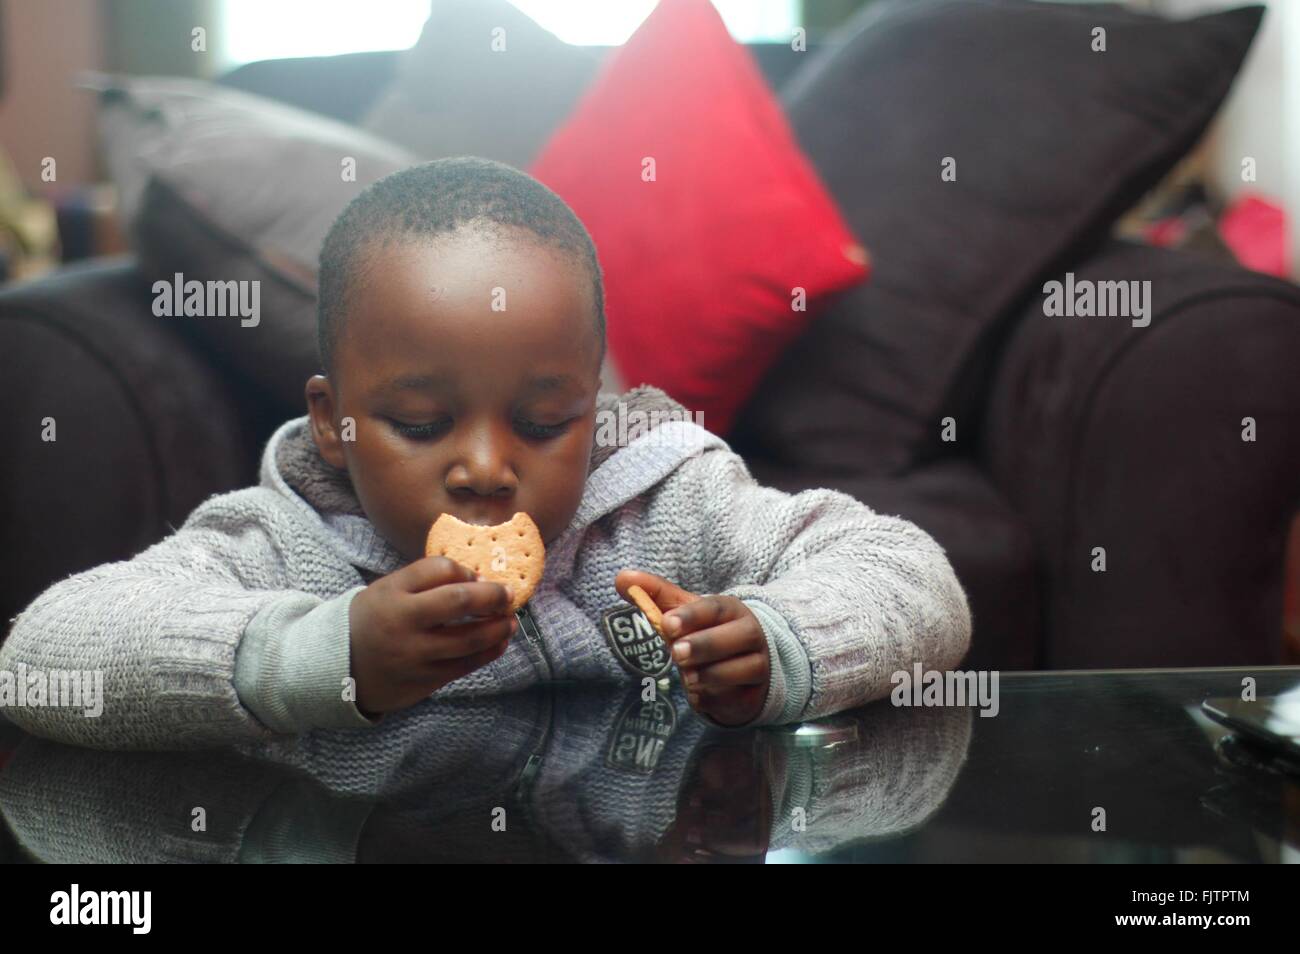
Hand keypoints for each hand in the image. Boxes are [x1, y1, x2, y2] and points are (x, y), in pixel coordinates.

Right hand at [349, 556, 516, 714]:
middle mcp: (403, 624)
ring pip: (468, 640)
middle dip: (491, 596)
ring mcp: (415, 656)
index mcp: (393, 595)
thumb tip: (475, 577)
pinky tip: (499, 643)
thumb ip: (425, 579)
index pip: (438, 570)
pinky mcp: (425, 681)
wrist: (340, 666)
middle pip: (457, 602)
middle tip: (509, 594)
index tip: (478, 576)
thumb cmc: (374, 619)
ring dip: (497, 628)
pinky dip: (488, 653)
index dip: (465, 570)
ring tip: (510, 621)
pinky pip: (464, 666)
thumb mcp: (388, 590)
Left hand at [615, 569, 769, 726]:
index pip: (716, 608)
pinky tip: (699, 694)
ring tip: (688, 678)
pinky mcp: (755, 694)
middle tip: (676, 654)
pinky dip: (714, 699)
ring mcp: (758, 665)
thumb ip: (655, 594)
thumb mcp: (683, 613)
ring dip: (710, 675)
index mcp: (731, 610)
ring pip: (741, 669)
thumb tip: (621, 578)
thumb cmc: (706, 633)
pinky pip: (735, 697)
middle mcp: (751, 634)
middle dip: (704, 646)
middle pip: (736, 637)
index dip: (692, 616)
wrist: (740, 666)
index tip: (666, 624)